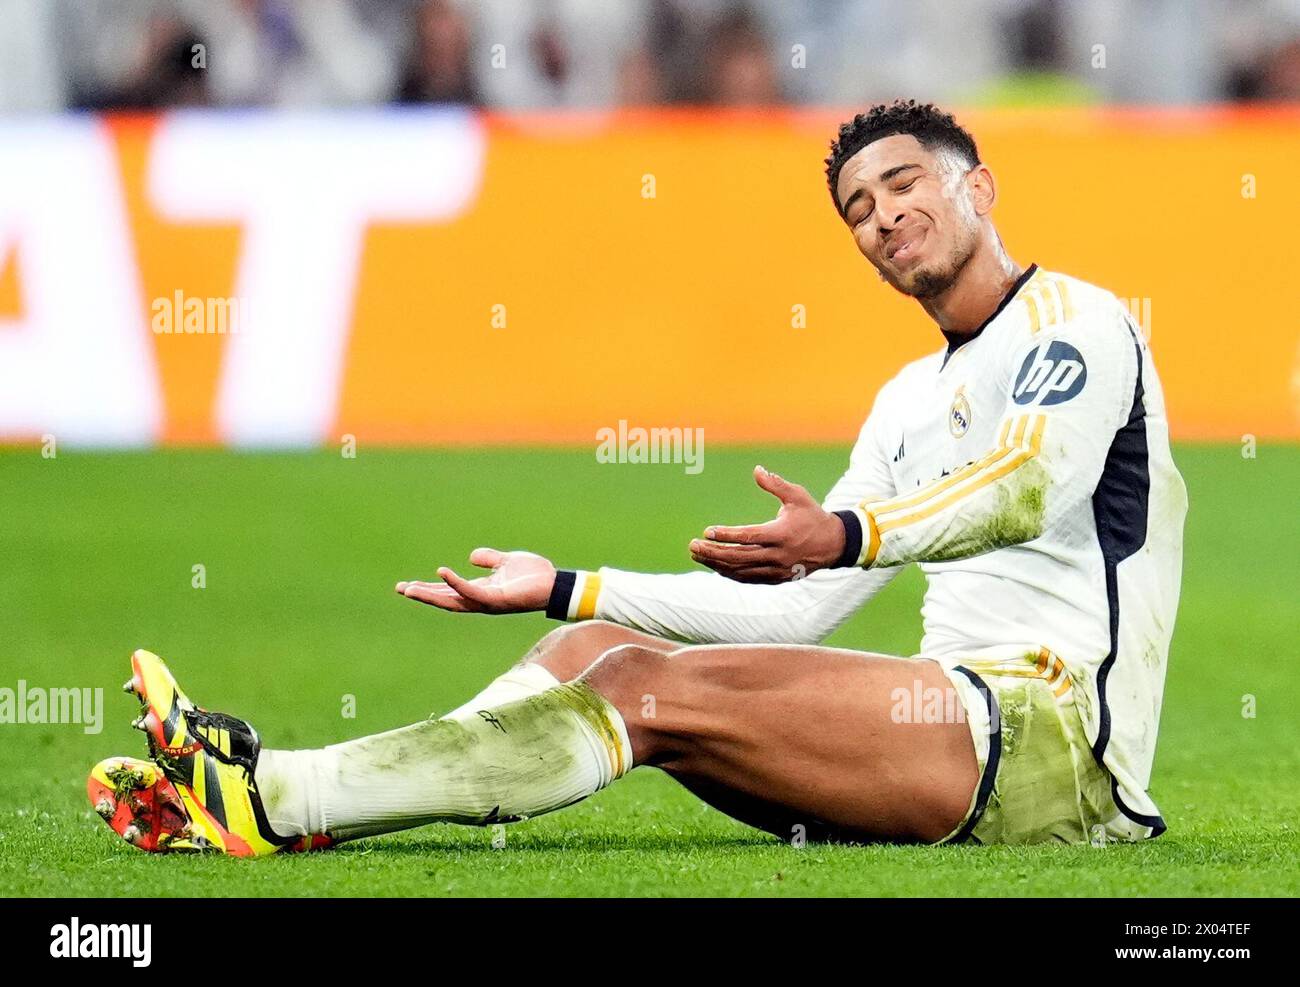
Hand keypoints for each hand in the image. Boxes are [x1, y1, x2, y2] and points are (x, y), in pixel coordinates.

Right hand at [396, 548, 555, 613]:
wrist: (555, 584)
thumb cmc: (534, 575)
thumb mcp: (506, 561)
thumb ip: (489, 559)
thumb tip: (471, 557)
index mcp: (481, 590)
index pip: (449, 592)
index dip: (429, 589)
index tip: (407, 586)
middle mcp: (480, 599)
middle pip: (445, 600)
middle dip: (423, 595)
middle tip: (400, 589)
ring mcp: (487, 602)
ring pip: (453, 601)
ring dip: (431, 595)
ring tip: (410, 588)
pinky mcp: (497, 600)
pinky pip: (471, 592)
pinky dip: (456, 584)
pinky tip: (442, 573)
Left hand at [689, 466, 845, 583]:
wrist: (834, 545)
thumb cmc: (812, 516)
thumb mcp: (798, 496)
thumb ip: (776, 484)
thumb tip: (756, 470)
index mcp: (781, 534)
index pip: (748, 537)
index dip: (726, 535)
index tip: (707, 531)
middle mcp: (778, 555)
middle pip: (739, 557)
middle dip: (713, 552)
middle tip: (693, 545)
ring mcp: (777, 570)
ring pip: (741, 571)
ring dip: (717, 564)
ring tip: (698, 555)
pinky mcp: (776, 578)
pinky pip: (748, 578)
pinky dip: (730, 573)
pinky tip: (716, 566)